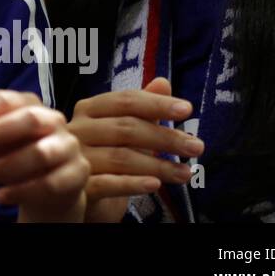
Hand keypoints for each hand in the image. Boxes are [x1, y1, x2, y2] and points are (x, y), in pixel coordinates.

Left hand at [0, 90, 88, 221]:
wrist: (50, 185)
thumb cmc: (14, 152)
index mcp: (30, 103)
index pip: (4, 99)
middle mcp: (53, 119)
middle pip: (28, 119)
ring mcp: (68, 146)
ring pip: (39, 153)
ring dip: (2, 168)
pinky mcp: (77, 173)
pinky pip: (50, 183)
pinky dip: (21, 191)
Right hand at [67, 77, 201, 222]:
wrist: (80, 192)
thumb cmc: (106, 154)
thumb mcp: (126, 129)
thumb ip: (143, 108)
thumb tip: (163, 83)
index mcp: (89, 109)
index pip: (126, 100)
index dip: (156, 104)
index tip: (187, 110)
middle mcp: (79, 129)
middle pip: (126, 128)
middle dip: (165, 137)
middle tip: (197, 147)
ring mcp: (77, 158)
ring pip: (120, 157)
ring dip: (158, 166)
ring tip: (186, 172)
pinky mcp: (79, 187)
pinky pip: (108, 184)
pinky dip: (133, 184)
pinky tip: (155, 185)